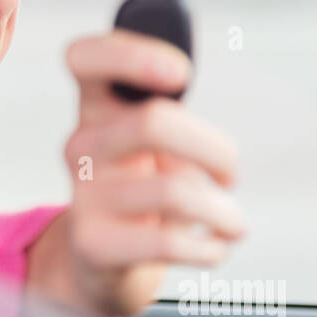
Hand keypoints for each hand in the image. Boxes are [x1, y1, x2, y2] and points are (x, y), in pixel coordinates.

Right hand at [26, 29, 246, 316]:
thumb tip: (191, 97)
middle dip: (215, 149)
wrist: (101, 261)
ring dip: (223, 211)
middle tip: (229, 173)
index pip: (84, 58)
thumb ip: (170, 110)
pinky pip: (167, 242)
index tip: (182, 75)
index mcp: (97, 107)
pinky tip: (216, 247)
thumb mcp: (153, 143)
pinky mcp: (93, 244)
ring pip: (174, 190)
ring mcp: (82, 195)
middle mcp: (82, 145)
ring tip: (234, 223)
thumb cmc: (142, 187)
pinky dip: (209, 247)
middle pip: (152, 123)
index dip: (131, 55)